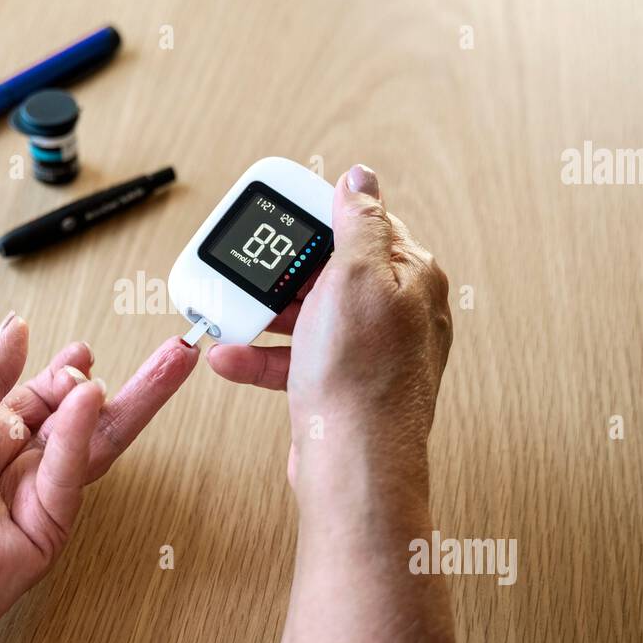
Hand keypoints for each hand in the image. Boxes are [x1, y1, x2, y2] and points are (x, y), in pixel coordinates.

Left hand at [0, 315, 197, 642]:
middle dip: (130, 384)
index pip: (40, 397)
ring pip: (95, 443)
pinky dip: (79, 433)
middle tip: (172, 353)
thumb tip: (15, 332)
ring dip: (135, 403)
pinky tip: (90, 399)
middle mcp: (12, 468)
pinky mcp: (44, 531)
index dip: (66, 372)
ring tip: (170, 365)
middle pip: (83, 417)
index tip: (85, 348)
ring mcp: (32, 500)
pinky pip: (68, 472)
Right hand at [206, 164, 451, 490]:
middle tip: (251, 270)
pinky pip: (298, 361)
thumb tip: (362, 179)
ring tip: (230, 312)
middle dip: (284, 274)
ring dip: (265, 316)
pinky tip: (231, 356)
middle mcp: (398, 314)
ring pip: (310, 319)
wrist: (352, 463)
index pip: (367, 227)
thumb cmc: (360, 375)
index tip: (283, 219)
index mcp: (411, 278)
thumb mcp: (356, 276)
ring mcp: (371, 355)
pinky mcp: (343, 388)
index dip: (321, 220)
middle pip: (332, 273)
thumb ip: (359, 222)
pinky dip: (263, 357)